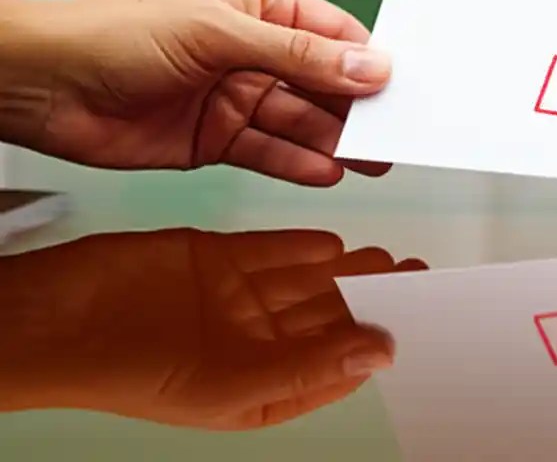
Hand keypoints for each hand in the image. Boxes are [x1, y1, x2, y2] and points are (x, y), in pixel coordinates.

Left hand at [0, 0, 391, 184]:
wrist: (44, 86)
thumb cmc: (117, 33)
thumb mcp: (221, 33)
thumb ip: (299, 56)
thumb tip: (367, 68)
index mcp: (260, 8)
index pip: (333, 35)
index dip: (369, 62)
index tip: (404, 88)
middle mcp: (253, 53)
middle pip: (324, 84)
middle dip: (358, 109)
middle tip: (397, 134)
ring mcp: (236, 98)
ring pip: (301, 123)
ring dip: (335, 141)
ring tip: (371, 159)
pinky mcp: (216, 140)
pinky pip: (270, 153)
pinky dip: (298, 165)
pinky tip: (326, 172)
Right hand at [0, 228, 425, 429]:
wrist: (59, 320)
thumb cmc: (128, 372)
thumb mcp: (232, 384)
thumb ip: (311, 366)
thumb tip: (380, 353)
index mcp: (261, 388)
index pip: (335, 369)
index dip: (376, 348)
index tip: (423, 329)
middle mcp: (254, 343)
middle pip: (329, 319)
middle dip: (374, 302)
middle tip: (422, 283)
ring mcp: (236, 299)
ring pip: (309, 282)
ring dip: (351, 272)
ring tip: (396, 262)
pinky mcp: (219, 258)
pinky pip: (276, 250)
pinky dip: (307, 246)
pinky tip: (340, 244)